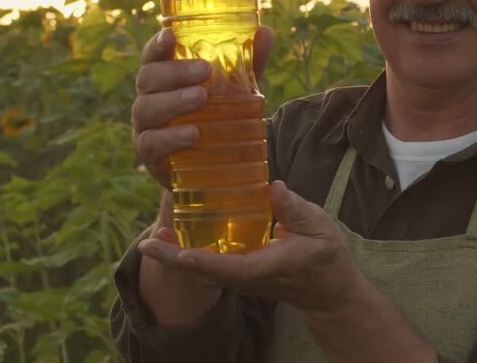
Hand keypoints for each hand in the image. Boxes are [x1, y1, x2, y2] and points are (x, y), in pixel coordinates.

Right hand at [130, 26, 274, 187]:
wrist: (209, 169)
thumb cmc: (217, 117)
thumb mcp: (236, 90)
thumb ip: (249, 63)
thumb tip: (266, 32)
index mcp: (164, 77)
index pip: (153, 55)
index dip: (158, 44)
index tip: (171, 35)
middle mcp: (149, 98)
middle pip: (148, 78)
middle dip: (175, 72)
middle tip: (205, 70)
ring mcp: (145, 127)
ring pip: (147, 108)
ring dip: (174, 101)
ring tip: (201, 98)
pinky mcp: (149, 154)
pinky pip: (152, 143)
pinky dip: (171, 137)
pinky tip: (192, 134)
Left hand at [138, 180, 362, 314]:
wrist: (330, 290)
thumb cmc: (327, 258)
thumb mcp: (319, 229)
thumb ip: (295, 209)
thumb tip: (272, 187)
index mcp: (263, 268)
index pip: (223, 266)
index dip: (195, 258)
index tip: (172, 250)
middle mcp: (246, 277)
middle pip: (202, 270)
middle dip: (173, 256)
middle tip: (146, 241)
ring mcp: (242, 277)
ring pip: (204, 268)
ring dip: (177, 253)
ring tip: (154, 234)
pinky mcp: (242, 272)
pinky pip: (212, 264)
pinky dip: (193, 250)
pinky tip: (183, 230)